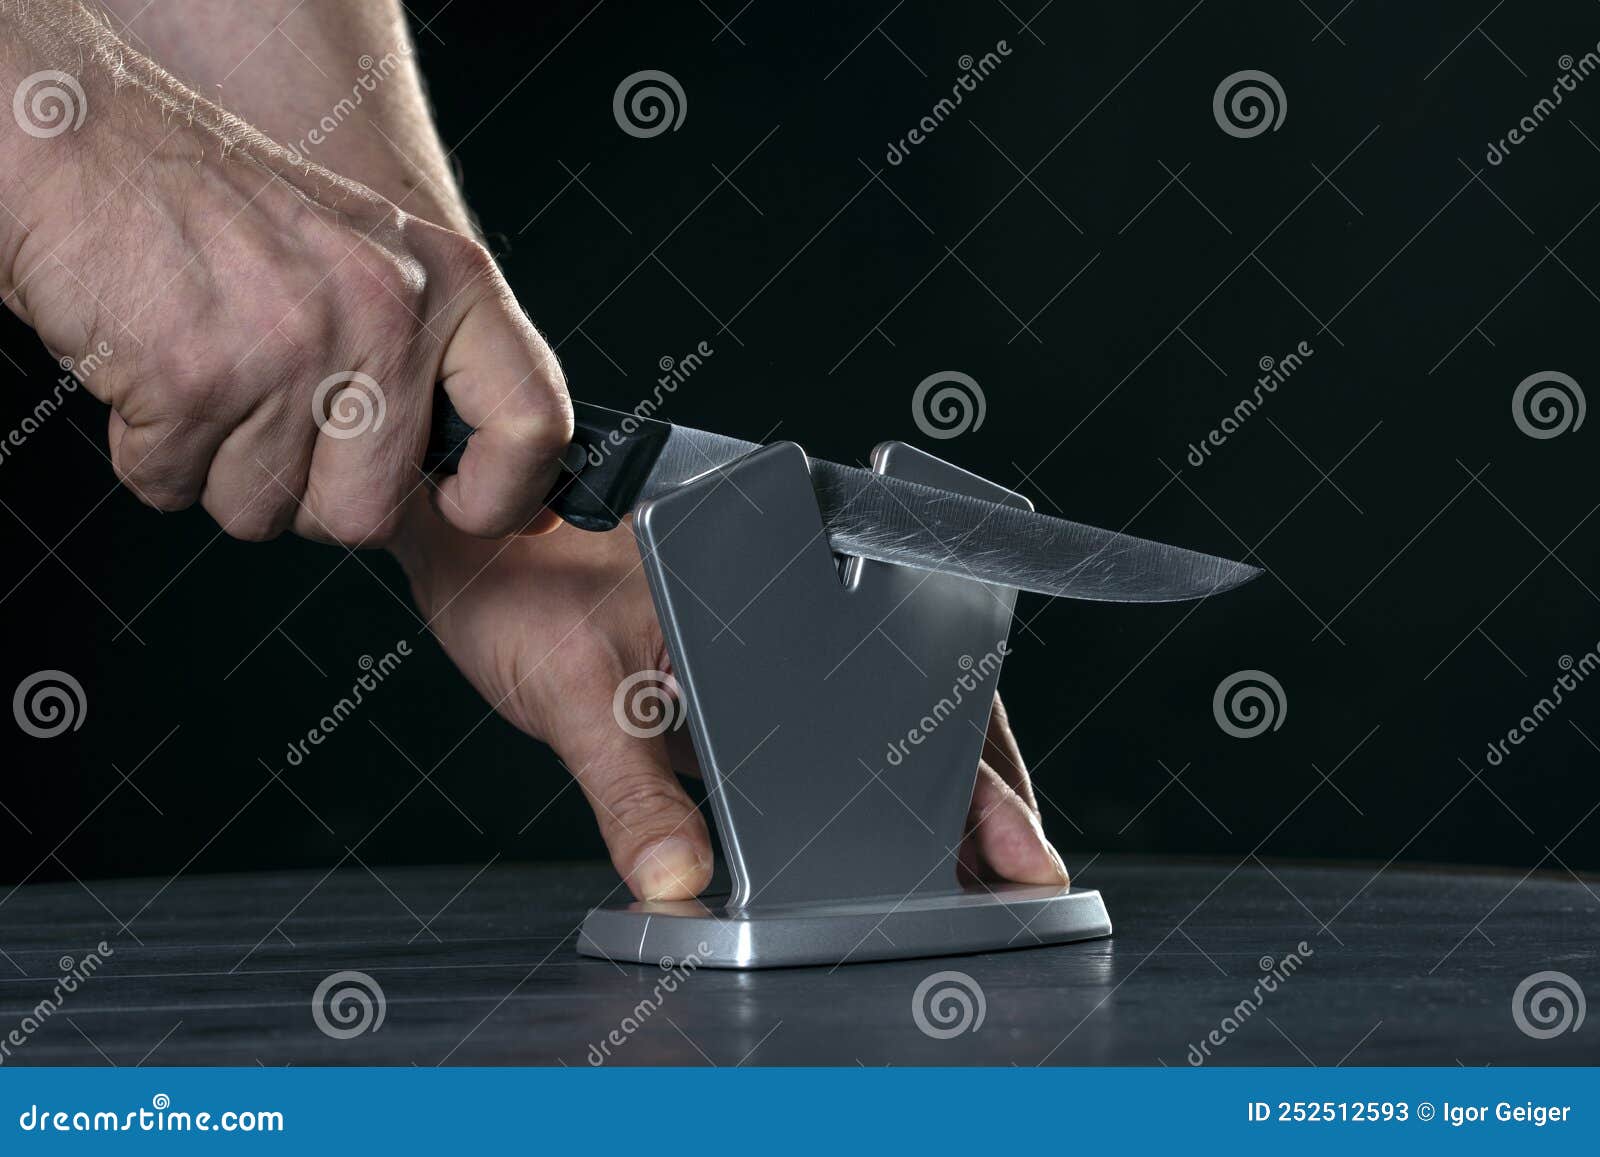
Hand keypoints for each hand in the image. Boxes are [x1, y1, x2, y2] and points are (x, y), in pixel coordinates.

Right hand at [1, 22, 568, 544]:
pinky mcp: (195, 376)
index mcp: (448, 281)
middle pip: (370, 514)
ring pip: (264, 513)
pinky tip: (156, 376)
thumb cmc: (232, 212)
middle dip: (309, 499)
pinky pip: (174, 488)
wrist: (88, 142)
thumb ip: (441, 364)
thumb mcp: (378, 257)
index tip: (463, 509)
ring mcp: (291, 346)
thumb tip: (509, 496)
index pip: (534, 424)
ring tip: (211, 377)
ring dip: (221, 472)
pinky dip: (152, 454)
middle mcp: (385, 311)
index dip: (503, 498)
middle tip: (273, 421)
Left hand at [391, 499, 1069, 899]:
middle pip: (922, 706)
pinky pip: (808, 747)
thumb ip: (635, 792)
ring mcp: (770, 646)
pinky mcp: (730, 683)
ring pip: (878, 726)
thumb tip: (682, 886)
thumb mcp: (580, 690)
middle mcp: (797, 606)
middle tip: (1020, 878)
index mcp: (790, 578)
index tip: (1012, 842)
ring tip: (969, 880)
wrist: (462, 532)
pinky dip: (844, 802)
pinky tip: (866, 855)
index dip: (974, 765)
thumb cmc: (518, 573)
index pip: (919, 671)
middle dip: (974, 797)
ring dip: (921, 802)